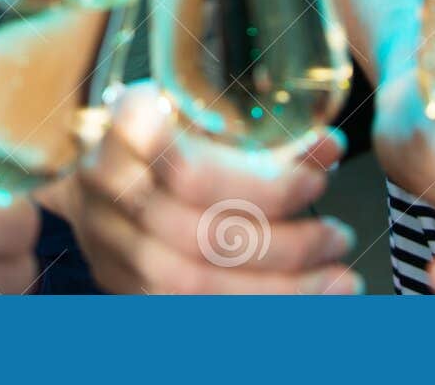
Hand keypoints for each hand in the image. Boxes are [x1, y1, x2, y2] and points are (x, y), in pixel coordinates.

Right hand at [66, 85, 360, 293]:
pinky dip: (251, 310)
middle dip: (285, 244)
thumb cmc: (166, 144)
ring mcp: (107, 240)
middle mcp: (109, 183)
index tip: (318, 181)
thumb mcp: (213, 123)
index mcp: (130, 123)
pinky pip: (188, 311)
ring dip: (277, 289)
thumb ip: (268, 141)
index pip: (191, 164)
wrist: (97, 185)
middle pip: (202, 233)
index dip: (261, 185)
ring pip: (194, 283)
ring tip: (336, 280)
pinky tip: (301, 305)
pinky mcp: (119, 283)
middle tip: (337, 237)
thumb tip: (330, 147)